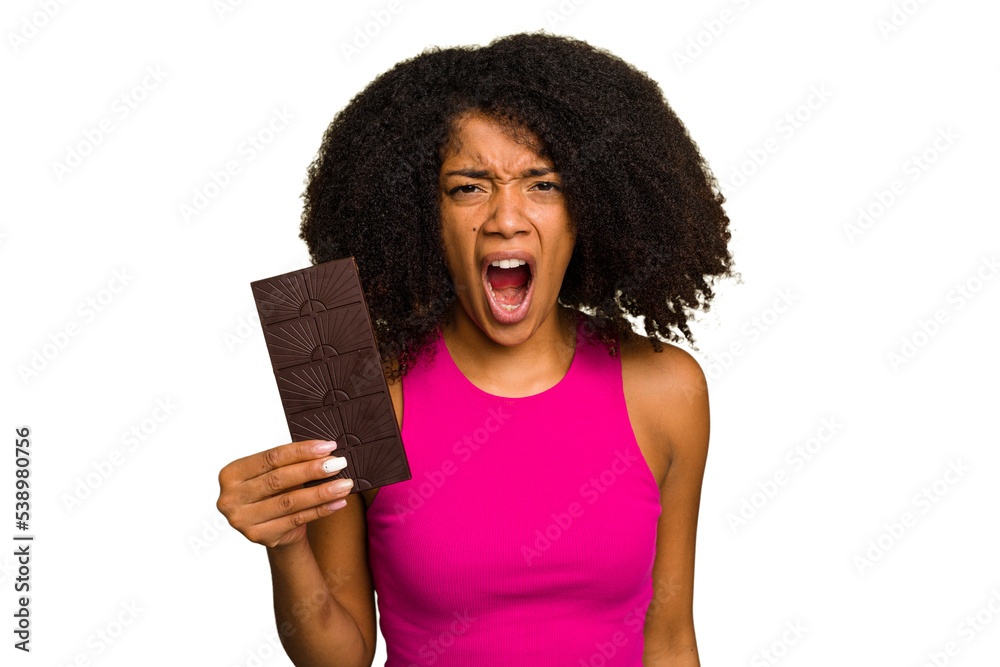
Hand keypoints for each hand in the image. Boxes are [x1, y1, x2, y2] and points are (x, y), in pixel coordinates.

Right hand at [216, 439, 353, 548]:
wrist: (272, 529)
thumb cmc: (274, 494)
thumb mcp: (273, 475)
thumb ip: (289, 463)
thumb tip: (324, 451)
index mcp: (231, 474)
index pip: (270, 457)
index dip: (301, 451)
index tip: (327, 446)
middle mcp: (231, 498)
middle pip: (279, 479)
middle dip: (313, 470)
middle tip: (338, 463)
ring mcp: (243, 520)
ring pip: (290, 501)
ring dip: (321, 492)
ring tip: (344, 484)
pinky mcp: (260, 536)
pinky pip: (296, 519)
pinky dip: (321, 510)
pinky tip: (338, 502)